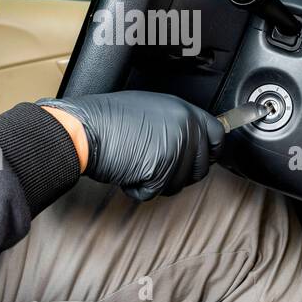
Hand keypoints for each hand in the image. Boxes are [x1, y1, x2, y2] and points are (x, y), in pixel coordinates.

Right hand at [39, 91, 223, 200]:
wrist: (85, 129)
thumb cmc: (108, 119)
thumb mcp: (150, 108)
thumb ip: (176, 123)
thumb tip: (192, 142)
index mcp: (184, 110)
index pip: (217, 135)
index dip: (210, 152)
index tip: (202, 159)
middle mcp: (185, 129)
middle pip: (201, 167)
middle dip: (180, 173)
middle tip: (155, 165)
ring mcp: (175, 150)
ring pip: (178, 184)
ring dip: (157, 182)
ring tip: (136, 162)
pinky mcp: (160, 170)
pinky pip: (155, 192)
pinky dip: (138, 189)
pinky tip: (127, 171)